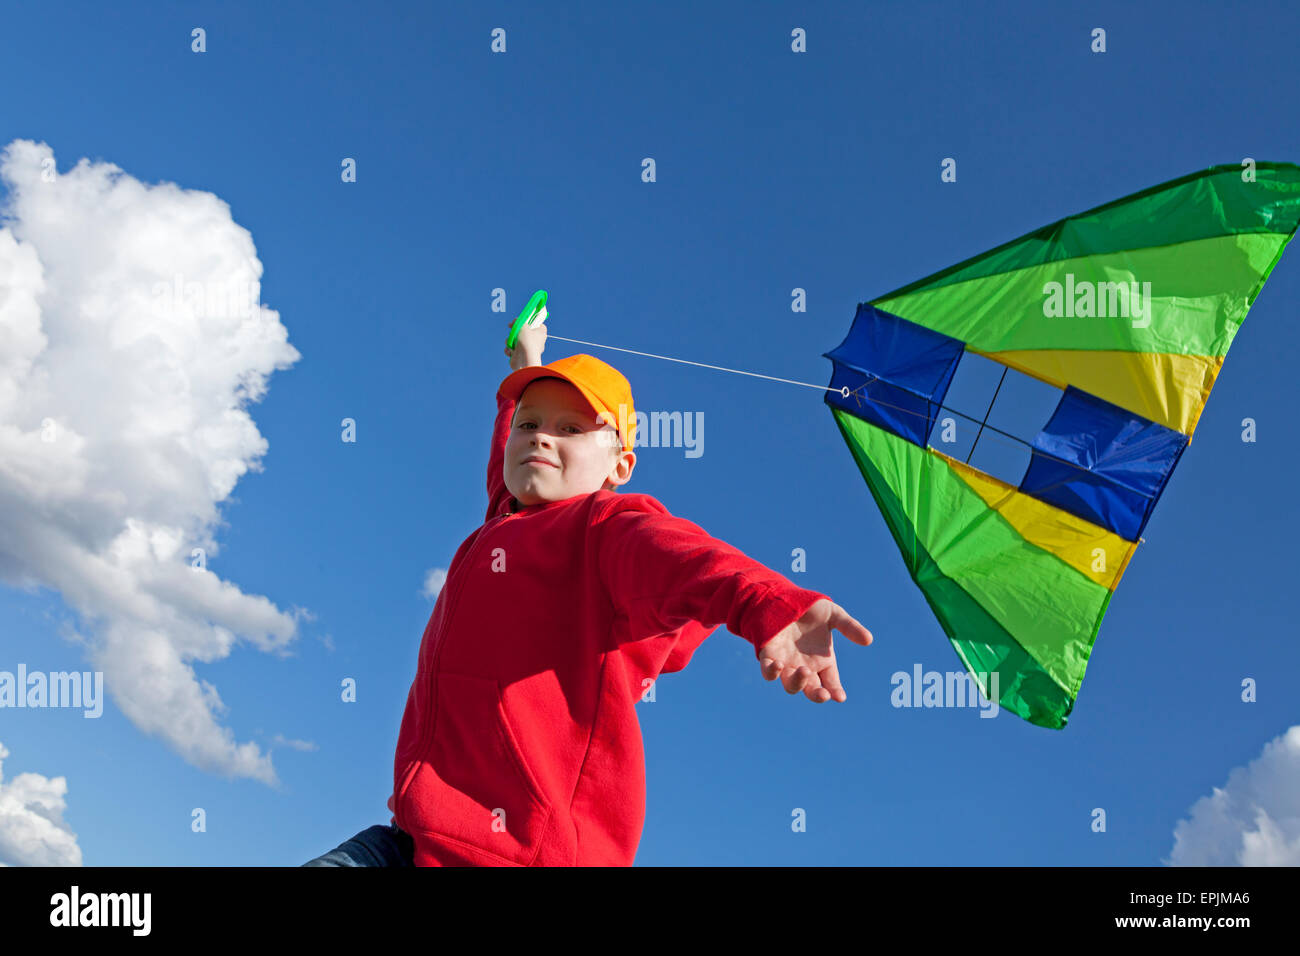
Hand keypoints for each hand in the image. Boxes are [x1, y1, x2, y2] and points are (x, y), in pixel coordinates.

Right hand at [504, 318, 546, 369]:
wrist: (525, 361)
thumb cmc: (528, 342)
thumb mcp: (523, 326)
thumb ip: (519, 321)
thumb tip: (515, 321)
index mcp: (541, 333)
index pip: (537, 324)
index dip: (529, 320)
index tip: (521, 320)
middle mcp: (536, 341)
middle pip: (524, 331)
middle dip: (515, 331)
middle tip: (511, 328)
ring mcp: (528, 349)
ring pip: (516, 340)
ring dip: (510, 341)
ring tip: (510, 343)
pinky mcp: (521, 356)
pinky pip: (513, 350)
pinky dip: (509, 350)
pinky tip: (510, 352)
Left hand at [758, 599, 872, 702]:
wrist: (784, 597)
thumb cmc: (810, 608)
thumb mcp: (833, 615)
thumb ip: (849, 627)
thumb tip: (869, 639)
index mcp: (823, 662)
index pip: (831, 683)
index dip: (835, 692)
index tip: (840, 697)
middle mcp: (805, 667)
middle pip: (811, 690)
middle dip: (817, 695)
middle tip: (822, 694)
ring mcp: (787, 663)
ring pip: (790, 684)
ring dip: (797, 682)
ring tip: (803, 671)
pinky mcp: (769, 655)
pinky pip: (768, 671)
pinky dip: (771, 671)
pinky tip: (778, 665)